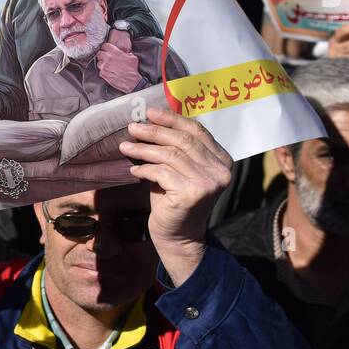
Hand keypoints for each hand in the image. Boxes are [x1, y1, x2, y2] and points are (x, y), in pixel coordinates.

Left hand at [94, 28, 141, 93]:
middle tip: (105, 57)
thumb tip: (126, 53)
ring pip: (99, 62)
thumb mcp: (133, 58)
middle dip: (102, 55)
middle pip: (99, 53)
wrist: (130, 81)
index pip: (105, 46)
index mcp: (115, 53)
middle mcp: (108, 58)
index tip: (106, 49)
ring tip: (107, 66)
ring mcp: (104, 66)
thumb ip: (127, 54)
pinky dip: (103, 71)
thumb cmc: (132, 70)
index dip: (106, 47)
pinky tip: (108, 72)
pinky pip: (100, 71)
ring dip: (102, 64)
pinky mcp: (103, 74)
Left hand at [118, 107, 232, 285]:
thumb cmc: (174, 199)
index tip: (150, 112)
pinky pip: (162, 172)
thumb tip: (150, 120)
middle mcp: (220, 170)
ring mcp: (209, 182)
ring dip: (144, 149)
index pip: (197, 131)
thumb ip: (175, 148)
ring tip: (125, 147)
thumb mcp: (178, 169)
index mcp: (222, 160)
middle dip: (154, 131)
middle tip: (132, 127)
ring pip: (170, 155)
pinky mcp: (193, 193)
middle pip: (183, 141)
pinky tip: (134, 171)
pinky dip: (144, 169)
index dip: (172, 119)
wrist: (178, 236)